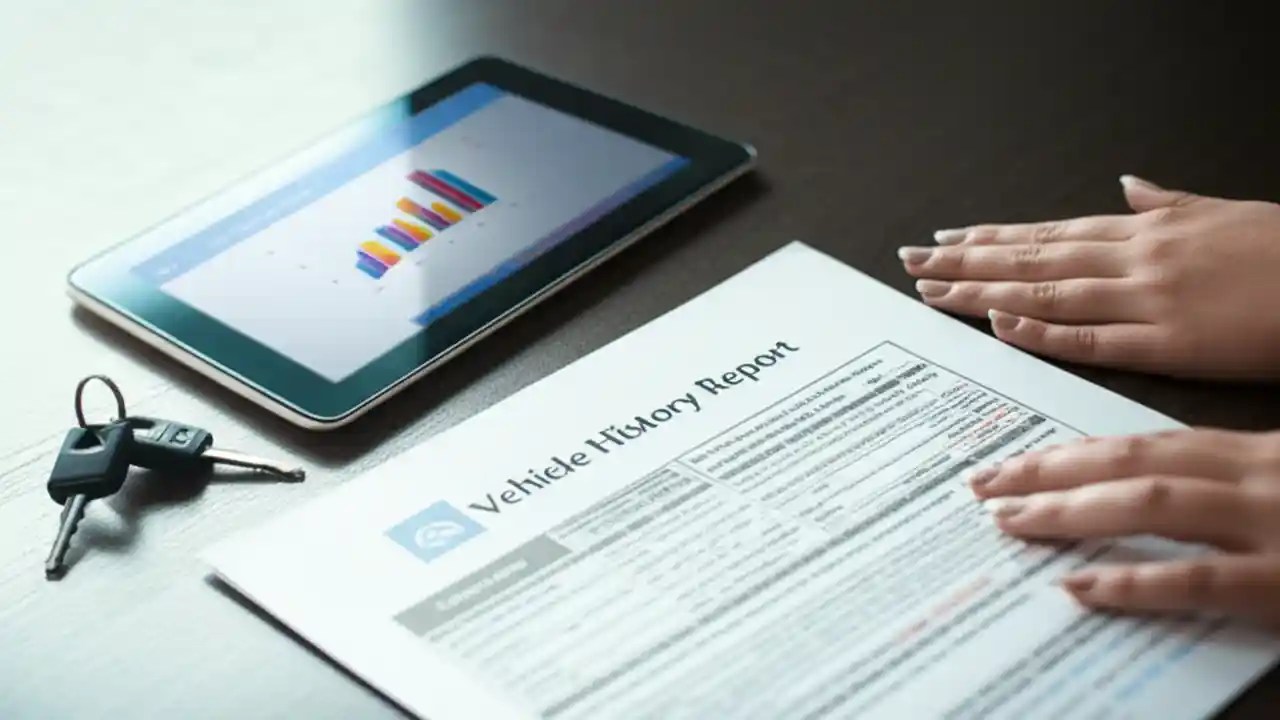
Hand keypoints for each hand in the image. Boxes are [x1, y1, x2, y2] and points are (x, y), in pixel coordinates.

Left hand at [899, 176, 1279, 378]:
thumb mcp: (1223, 213)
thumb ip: (1168, 203)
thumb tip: (1127, 184)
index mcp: (1147, 231)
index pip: (1050, 233)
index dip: (993, 237)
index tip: (948, 240)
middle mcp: (1136, 259)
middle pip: (1034, 259)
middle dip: (968, 261)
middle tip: (913, 262)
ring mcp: (1148, 299)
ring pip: (1047, 294)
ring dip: (984, 293)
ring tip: (932, 292)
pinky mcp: (1170, 342)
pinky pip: (1092, 339)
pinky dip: (1043, 331)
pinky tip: (1000, 325)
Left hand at [969, 429, 1279, 625]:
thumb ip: (1226, 487)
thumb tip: (1142, 498)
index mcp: (1254, 455)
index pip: (1146, 446)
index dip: (1074, 455)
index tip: (1015, 464)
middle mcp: (1255, 476)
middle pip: (1132, 463)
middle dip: (1049, 471)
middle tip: (984, 485)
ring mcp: (1271, 523)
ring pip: (1151, 503)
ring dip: (1070, 510)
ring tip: (1009, 521)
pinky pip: (1197, 579)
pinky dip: (1134, 581)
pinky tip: (1080, 587)